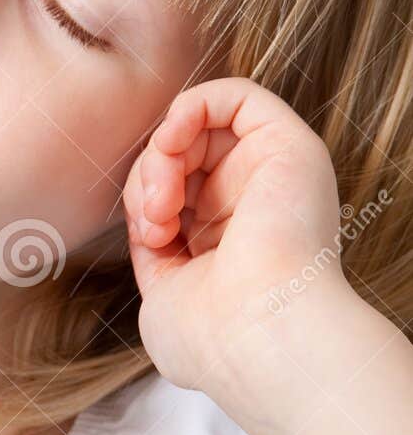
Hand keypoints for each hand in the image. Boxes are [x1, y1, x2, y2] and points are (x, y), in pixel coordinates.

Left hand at [122, 76, 361, 420]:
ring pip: (200, 128)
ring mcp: (273, 175)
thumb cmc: (212, 340)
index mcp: (229, 244)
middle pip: (181, 157)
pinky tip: (172, 141)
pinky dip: (190, 107)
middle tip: (153, 220)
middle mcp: (254, 206)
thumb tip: (146, 232)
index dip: (143, 205)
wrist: (259, 340)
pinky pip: (235, 94)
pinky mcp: (289, 145)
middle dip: (148, 178)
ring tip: (163, 203)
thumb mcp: (163, 295)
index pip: (173, 193)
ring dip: (162, 154)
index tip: (147, 240)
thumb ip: (156, 255)